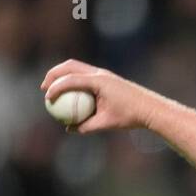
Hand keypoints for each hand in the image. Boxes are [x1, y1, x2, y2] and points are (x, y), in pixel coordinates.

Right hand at [40, 59, 156, 132]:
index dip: (55, 88)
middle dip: (54, 74)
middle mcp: (100, 73)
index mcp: (99, 81)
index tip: (47, 98)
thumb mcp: (106, 123)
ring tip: (53, 88)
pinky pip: (85, 75)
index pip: (71, 80)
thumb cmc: (130, 116)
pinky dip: (74, 80)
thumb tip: (69, 129)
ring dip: (63, 75)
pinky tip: (70, 94)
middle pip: (70, 66)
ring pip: (77, 67)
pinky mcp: (106, 77)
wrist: (150, 107)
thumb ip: (86, 126)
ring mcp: (103, 73)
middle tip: (44, 88)